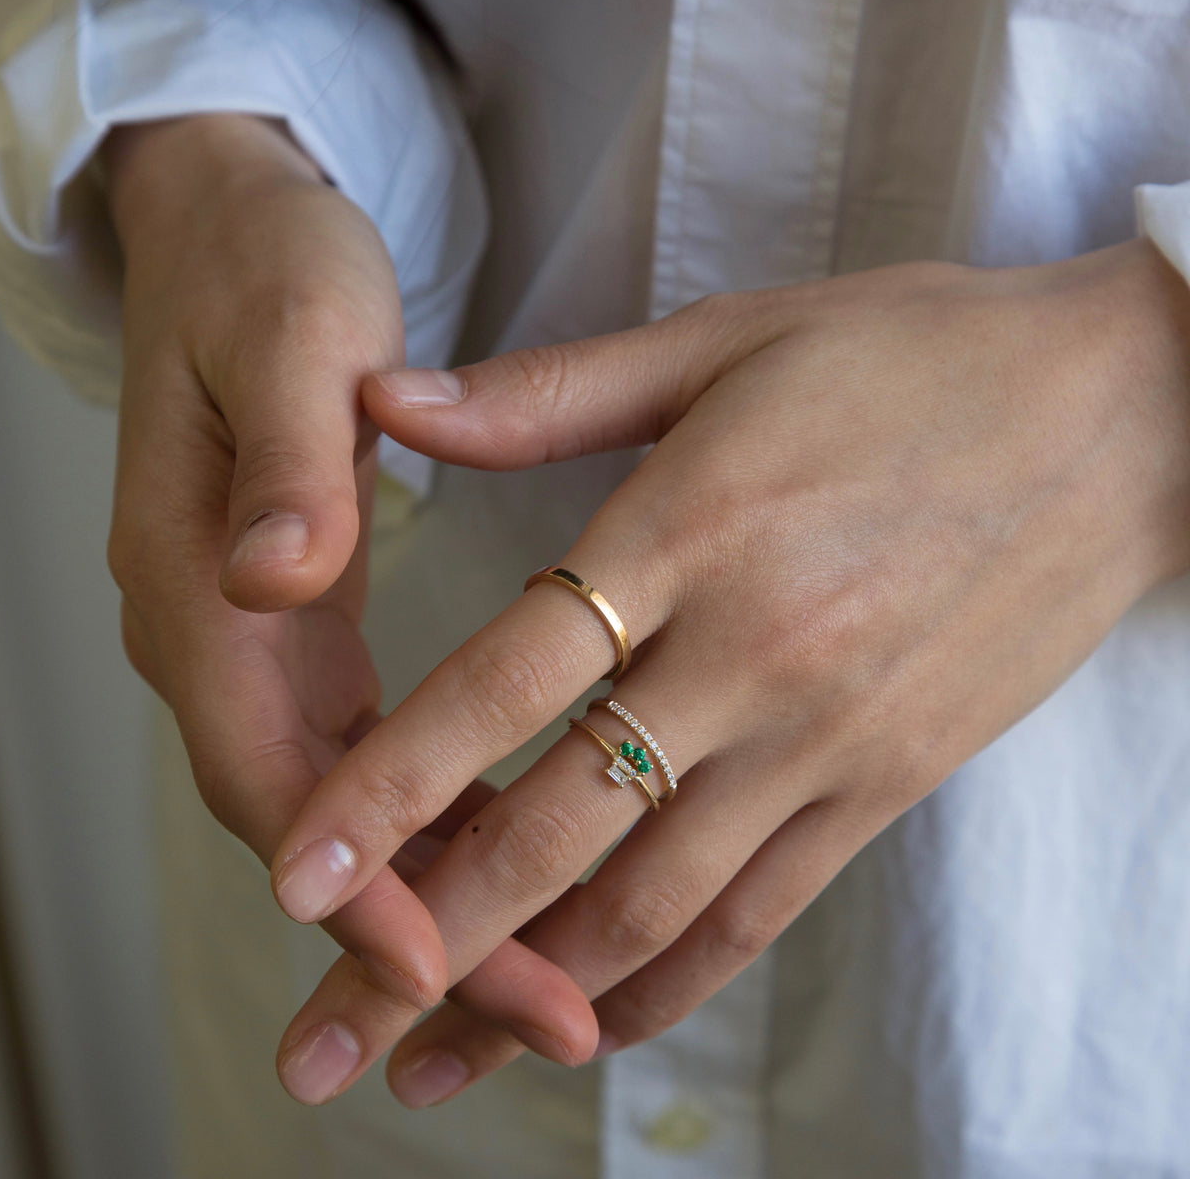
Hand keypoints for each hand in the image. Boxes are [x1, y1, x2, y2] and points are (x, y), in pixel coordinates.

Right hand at [102, 114, 596, 1102]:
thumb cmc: (266, 275)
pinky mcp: (305, 628)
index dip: (359, 881)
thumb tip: (271, 578)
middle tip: (540, 1014)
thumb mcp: (288, 342)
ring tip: (547, 976)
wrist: (238, 235)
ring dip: (440, 893)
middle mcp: (221, 635)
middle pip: (318, 824)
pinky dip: (435, 820)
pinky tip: (512, 857)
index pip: (274, 774)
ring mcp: (261, 639)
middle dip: (422, 928)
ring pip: (348, 807)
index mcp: (199, 582)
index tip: (449, 963)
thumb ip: (279, 462)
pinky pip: (369, 759)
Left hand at [267, 240, 1189, 1106]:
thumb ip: (546, 392)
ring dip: (529, 994)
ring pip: (650, 903)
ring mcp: (827, 738)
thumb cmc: (914, 359)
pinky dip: (665, 984)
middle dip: (427, 940)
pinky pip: (758, 914)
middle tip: (325, 1032)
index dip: (389, 786)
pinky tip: (589, 1029)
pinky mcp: (885, 784)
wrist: (1122, 415)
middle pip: (558, 829)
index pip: (507, 682)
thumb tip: (387, 397)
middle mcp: (754, 657)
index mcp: (694, 529)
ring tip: (428, 1063)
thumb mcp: (727, 340)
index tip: (295, 875)